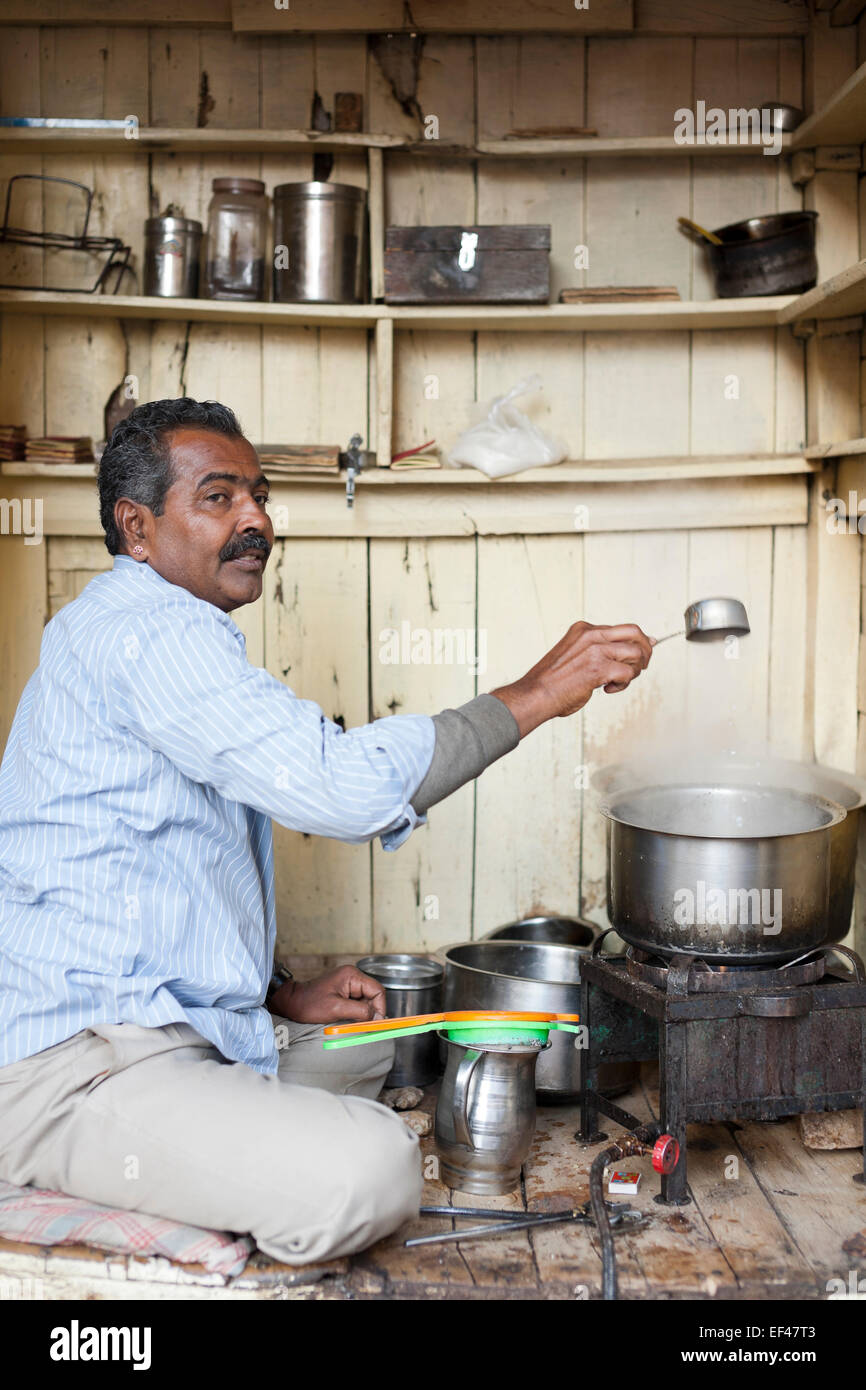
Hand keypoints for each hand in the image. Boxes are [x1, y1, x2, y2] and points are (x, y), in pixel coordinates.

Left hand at [273, 965, 387, 1024]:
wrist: (292, 1002)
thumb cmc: (310, 1004)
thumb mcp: (336, 1009)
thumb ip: (359, 1011)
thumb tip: (376, 1017)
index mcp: (352, 976)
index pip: (377, 990)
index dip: (380, 1007)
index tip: (376, 1022)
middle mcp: (352, 976)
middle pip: (373, 995)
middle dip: (371, 1011)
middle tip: (365, 1025)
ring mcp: (348, 983)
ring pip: (366, 1000)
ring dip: (363, 1013)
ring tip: (352, 1022)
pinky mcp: (344, 991)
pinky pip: (358, 1002)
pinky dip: (356, 1012)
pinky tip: (348, 1018)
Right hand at [491, 620, 654, 737]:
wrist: (535, 694)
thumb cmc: (553, 681)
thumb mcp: (576, 654)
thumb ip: (599, 650)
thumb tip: (629, 653)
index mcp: (584, 629)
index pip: (622, 629)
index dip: (637, 642)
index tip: (643, 652)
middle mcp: (591, 634)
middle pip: (635, 632)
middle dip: (646, 650)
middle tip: (642, 666)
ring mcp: (596, 649)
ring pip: (635, 652)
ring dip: (634, 670)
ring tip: (619, 681)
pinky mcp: (599, 667)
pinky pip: (628, 672)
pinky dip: (623, 684)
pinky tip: (607, 689)